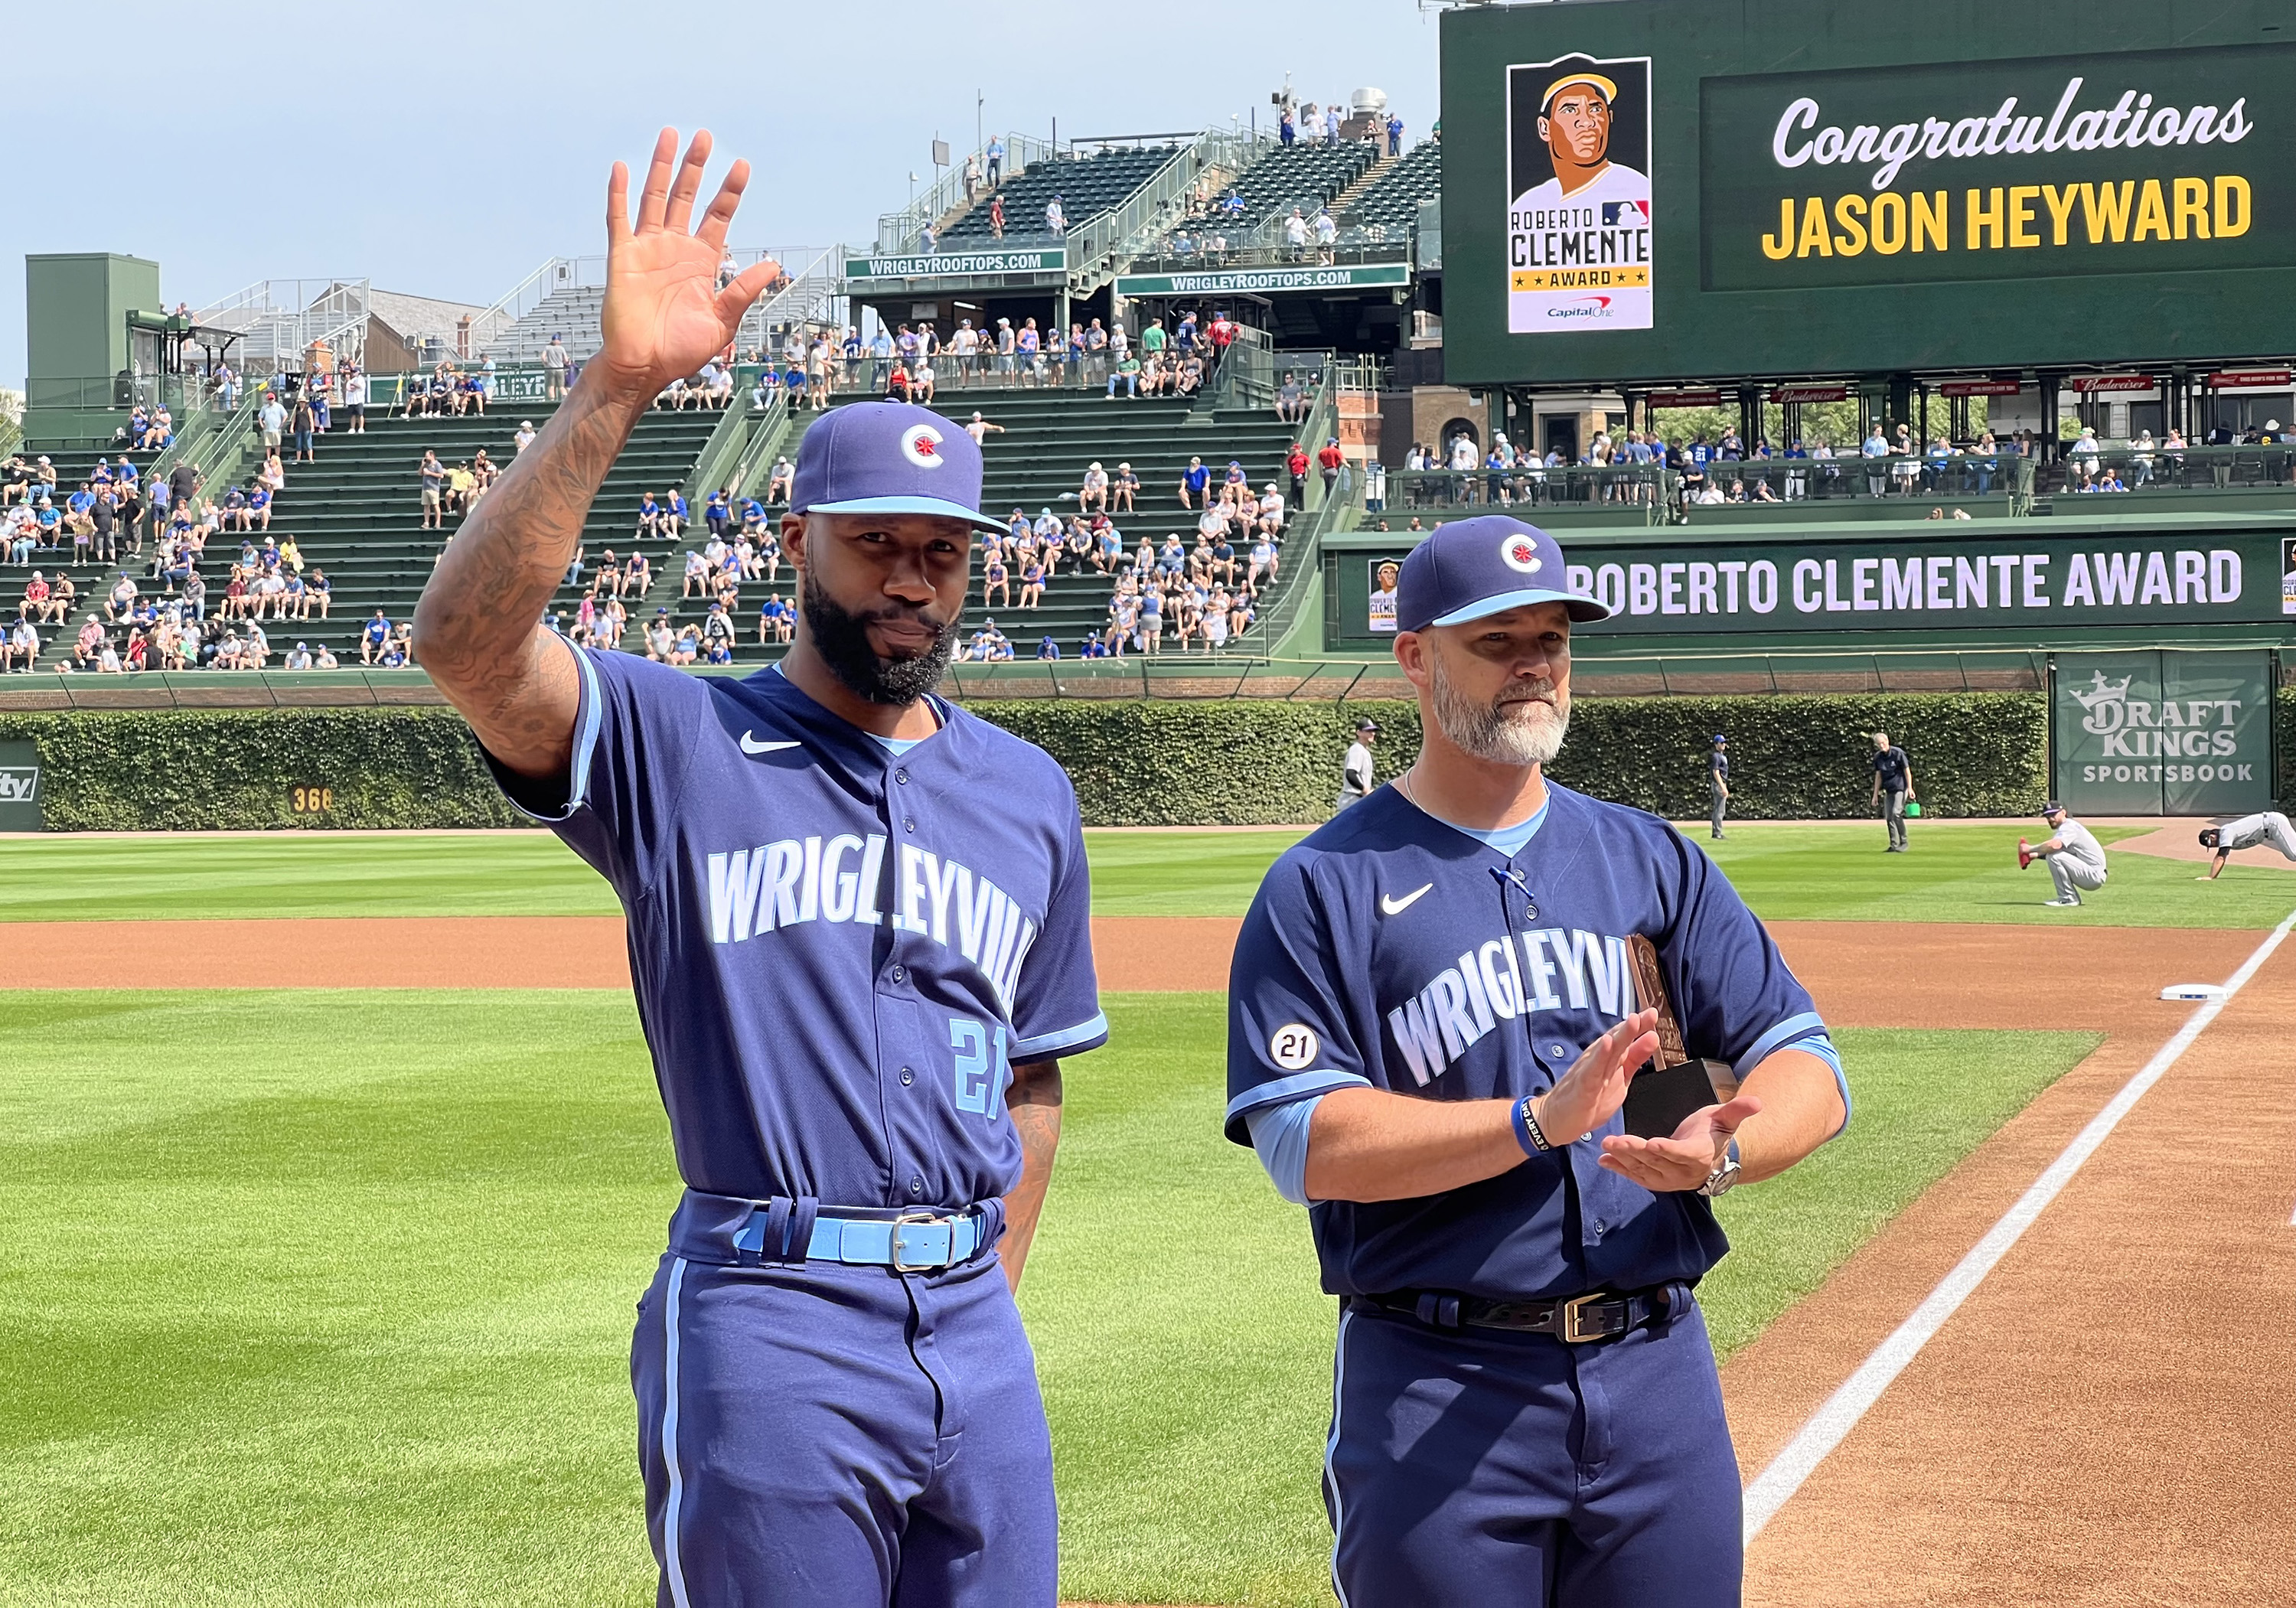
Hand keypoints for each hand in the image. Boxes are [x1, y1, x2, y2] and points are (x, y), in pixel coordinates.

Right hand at [595, 130, 780, 397]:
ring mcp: (647, 249)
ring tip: (671, 136)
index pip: (718, 216)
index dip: (729, 191)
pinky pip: (619, 219)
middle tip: (705, 136)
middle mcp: (674, 248)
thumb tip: (772, 265)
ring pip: (655, 197)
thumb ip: (742, 290)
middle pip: (687, 197)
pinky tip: (622, 167)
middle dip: (696, 167)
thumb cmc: (680, 350)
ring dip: (662, 167)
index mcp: (701, 261)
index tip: (742, 166)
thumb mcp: (722, 321)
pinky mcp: (622, 257)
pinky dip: (618, 193)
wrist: (644, 367)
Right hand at [1530, 1009, 1658, 1146]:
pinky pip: (1591, 1069)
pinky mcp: (1581, 1086)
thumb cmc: (1588, 1100)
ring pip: (1606, 1051)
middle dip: (1633, 1027)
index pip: (1625, 1039)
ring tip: (1633, 1021)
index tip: (1653, 1013)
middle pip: (1617, 1041)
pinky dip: (1600, 1056)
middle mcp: (1598, 1061)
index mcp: (1609, 1059)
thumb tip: (1652, 1038)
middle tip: (1649, 1014)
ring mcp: (1588, 1072)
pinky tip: (1607, 1044)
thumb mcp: (1619, 1078)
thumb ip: (1635, 1058)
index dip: (1640, 1027)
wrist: (1556, 1120)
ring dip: (1619, 1035)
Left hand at [1598, 1092, 1762, 1191]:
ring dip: (1623, 1158)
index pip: (1682, 1153)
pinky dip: (1620, 1168)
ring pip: (1643, 1169)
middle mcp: (1683, 1172)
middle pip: (1657, 1161)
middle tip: (1616, 1140)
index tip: (1652, 1143)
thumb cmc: (1715, 1132)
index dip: (1668, 1149)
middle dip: (1635, 1151)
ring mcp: (1668, 1179)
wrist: (1710, 1158)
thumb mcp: (1726, 1119)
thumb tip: (1758, 1102)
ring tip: (1607, 1144)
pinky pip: (1636, 1176)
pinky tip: (1605, 1160)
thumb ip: (1738, 1111)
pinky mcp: (1656, 1181)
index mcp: (1699, 1155)